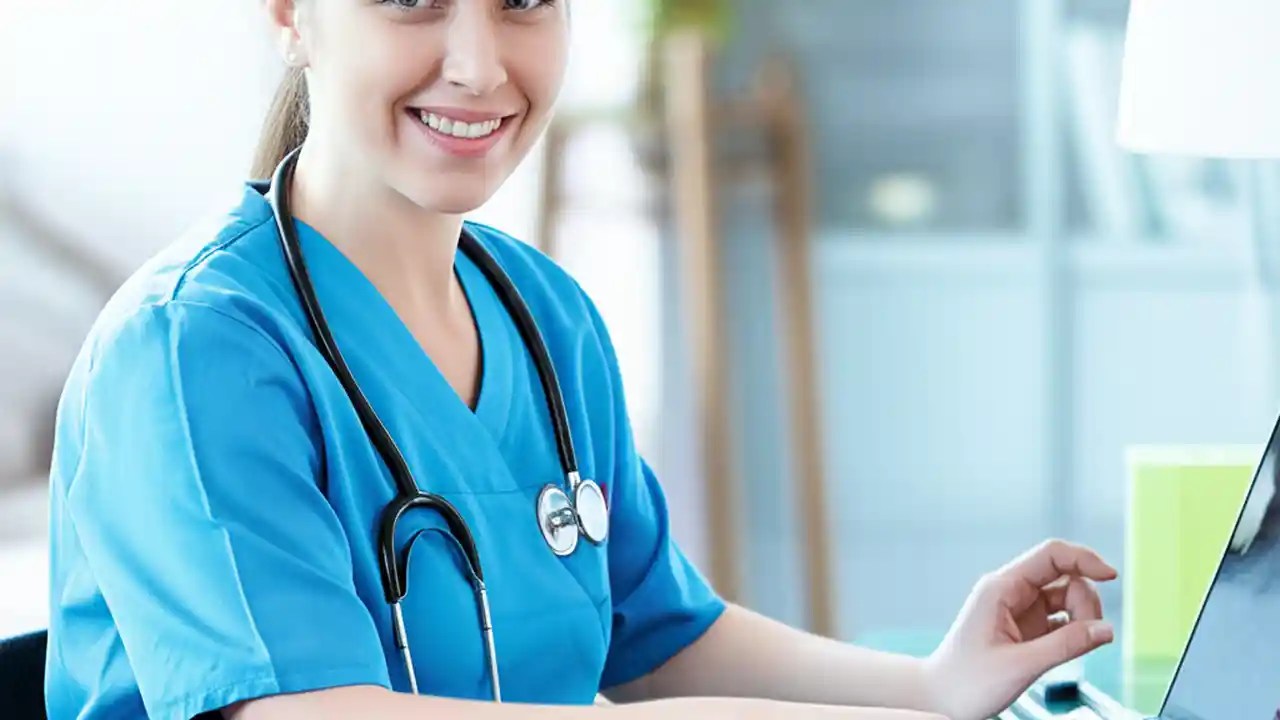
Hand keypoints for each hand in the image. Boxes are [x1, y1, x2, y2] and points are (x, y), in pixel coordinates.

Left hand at [921, 539, 1117, 719]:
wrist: (940, 698)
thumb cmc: (967, 681)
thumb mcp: (1020, 665)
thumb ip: (1066, 645)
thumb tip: (1106, 630)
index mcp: (1001, 588)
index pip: (1050, 555)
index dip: (1084, 559)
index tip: (1112, 575)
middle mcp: (1010, 592)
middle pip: (1065, 577)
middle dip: (1085, 601)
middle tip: (1086, 636)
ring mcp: (1019, 609)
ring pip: (1066, 598)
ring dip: (1081, 618)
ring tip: (1074, 648)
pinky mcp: (1026, 628)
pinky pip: (1061, 618)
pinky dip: (1074, 630)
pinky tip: (1070, 648)